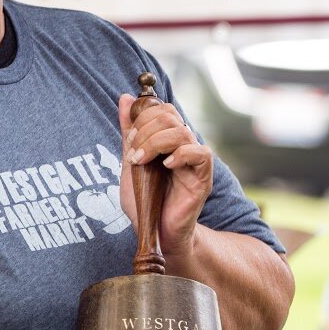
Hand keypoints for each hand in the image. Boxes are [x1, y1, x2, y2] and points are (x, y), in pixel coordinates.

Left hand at [117, 93, 212, 260]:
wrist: (155, 231)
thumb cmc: (145, 199)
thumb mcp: (129, 161)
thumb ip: (128, 132)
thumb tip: (125, 98)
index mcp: (167, 141)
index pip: (163, 110)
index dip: (144, 116)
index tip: (129, 138)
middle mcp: (183, 147)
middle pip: (171, 116)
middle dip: (145, 129)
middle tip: (134, 152)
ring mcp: (194, 161)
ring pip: (182, 132)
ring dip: (155, 143)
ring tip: (141, 161)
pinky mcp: (203, 177)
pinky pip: (201, 153)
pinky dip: (180, 155)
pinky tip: (165, 167)